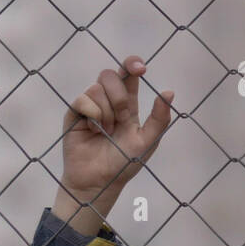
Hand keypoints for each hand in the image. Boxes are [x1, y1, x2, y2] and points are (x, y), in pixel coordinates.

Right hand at [58, 55, 174, 204]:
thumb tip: (169, 92)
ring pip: (97, 87)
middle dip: (119, 96)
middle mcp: (108, 101)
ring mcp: (90, 106)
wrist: (99, 181)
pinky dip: (92, 114)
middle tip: (122, 118)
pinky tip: (94, 131)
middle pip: (111, 75)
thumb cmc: (124, 164)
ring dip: (106, 111)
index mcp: (128, 104)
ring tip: (107, 131)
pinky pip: (83, 99)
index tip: (140, 68)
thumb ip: (160, 118)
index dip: (132, 64)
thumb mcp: (147, 141)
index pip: (128, 74)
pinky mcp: (75, 113)